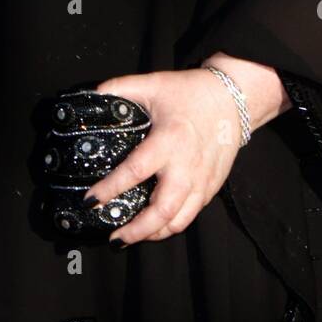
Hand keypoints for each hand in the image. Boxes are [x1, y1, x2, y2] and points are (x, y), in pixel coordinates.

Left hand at [84, 68, 243, 246]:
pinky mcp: (211, 187)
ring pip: (178, 221)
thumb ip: (120, 88)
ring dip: (153, 234)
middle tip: (114, 238)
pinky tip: (156, 225)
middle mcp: (185, 167)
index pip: (135, 172)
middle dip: (136, 230)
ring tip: (131, 237)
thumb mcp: (153, 83)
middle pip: (162, 211)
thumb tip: (92, 95)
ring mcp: (201, 181)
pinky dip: (171, 225)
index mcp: (168, 141)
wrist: (231, 98)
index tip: (90, 200)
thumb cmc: (190, 91)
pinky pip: (191, 214)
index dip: (110, 189)